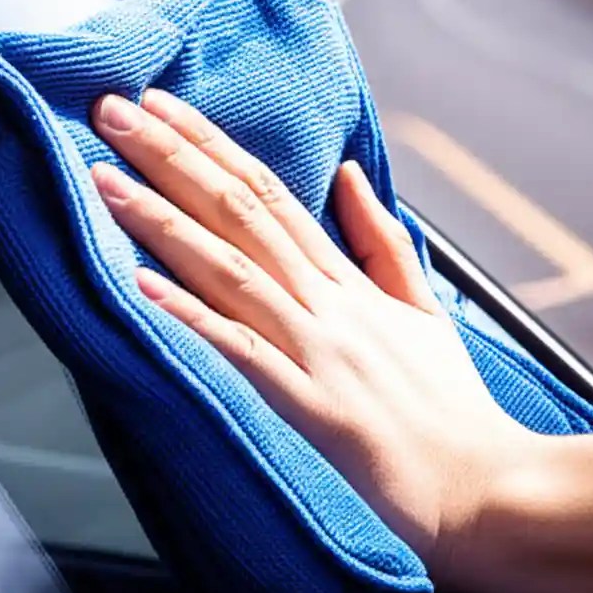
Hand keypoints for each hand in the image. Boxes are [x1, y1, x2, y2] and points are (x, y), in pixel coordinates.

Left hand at [89, 90, 539, 588]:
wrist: (485, 486)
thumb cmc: (451, 407)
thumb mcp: (423, 307)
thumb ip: (380, 240)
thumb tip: (347, 176)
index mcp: (347, 282)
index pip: (268, 193)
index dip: (210, 145)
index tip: (159, 105)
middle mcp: (326, 303)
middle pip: (240, 213)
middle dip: (172, 159)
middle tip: (112, 113)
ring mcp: (317, 351)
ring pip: (230, 269)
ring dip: (164, 222)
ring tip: (107, 181)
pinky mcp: (311, 405)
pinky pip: (242, 351)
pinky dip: (193, 315)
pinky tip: (142, 285)